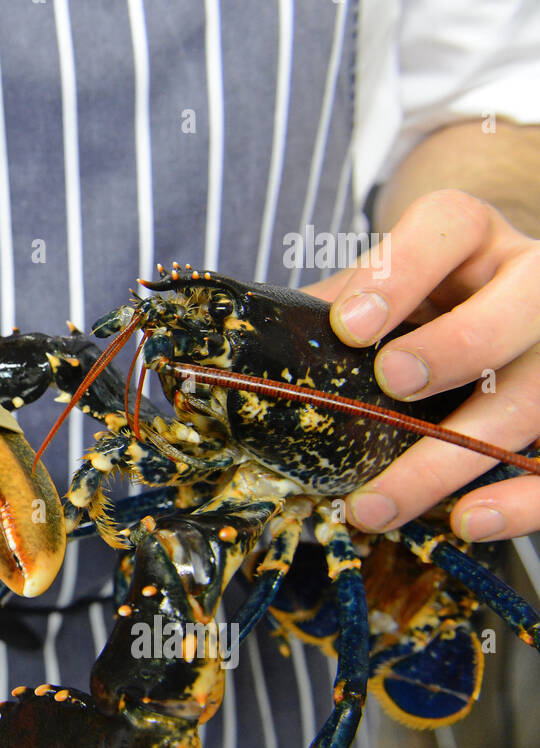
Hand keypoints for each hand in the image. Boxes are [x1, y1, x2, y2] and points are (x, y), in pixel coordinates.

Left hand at [303, 189, 539, 541]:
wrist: (480, 308)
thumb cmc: (411, 305)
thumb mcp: (370, 293)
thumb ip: (322, 314)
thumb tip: (237, 360)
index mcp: (469, 239)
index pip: (449, 226)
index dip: (402, 271)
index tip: (348, 323)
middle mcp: (529, 283)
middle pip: (524, 304)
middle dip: (458, 345)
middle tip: (392, 382)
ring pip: (537, 397)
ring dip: (457, 457)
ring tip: (379, 501)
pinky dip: (521, 502)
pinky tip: (466, 521)